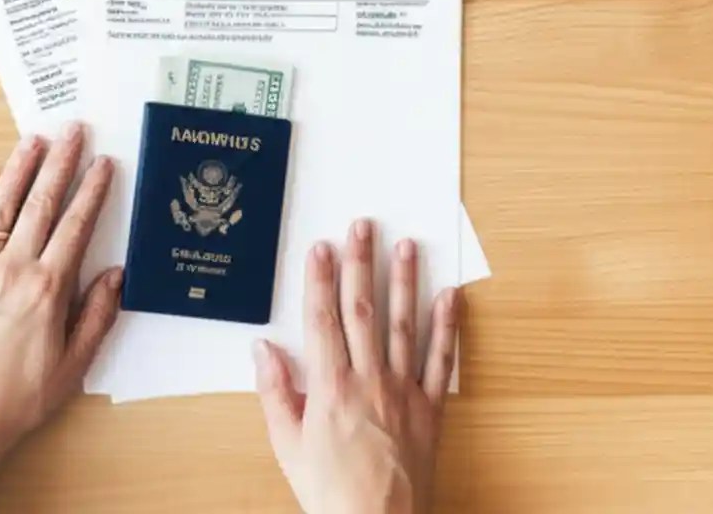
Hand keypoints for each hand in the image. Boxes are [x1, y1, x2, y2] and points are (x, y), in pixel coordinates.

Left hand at [0, 124, 121, 512]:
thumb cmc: (21, 398)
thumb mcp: (74, 365)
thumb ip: (96, 315)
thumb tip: (115, 273)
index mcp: (47, 289)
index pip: (76, 226)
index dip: (92, 190)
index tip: (104, 163)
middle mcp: (12, 271)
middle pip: (41, 205)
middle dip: (60, 164)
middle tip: (73, 131)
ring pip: (0, 208)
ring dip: (18, 170)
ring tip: (33, 140)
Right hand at [255, 220, 460, 513]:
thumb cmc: (329, 492)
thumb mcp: (286, 444)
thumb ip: (274, 392)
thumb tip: (262, 348)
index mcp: (330, 387)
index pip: (323, 319)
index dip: (321, 279)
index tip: (322, 246)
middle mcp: (369, 380)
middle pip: (363, 310)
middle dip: (361, 264)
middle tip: (363, 226)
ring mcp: (404, 392)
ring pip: (404, 325)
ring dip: (405, 281)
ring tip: (407, 246)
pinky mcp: (431, 410)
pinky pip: (440, 361)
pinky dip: (447, 327)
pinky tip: (450, 296)